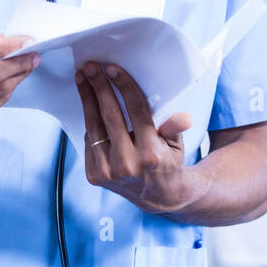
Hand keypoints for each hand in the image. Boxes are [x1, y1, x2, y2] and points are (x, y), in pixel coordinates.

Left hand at [75, 61, 200, 214]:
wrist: (158, 198)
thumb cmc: (168, 163)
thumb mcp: (177, 145)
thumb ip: (174, 128)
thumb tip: (183, 117)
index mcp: (150, 153)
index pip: (136, 111)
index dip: (124, 86)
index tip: (112, 68)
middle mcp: (127, 164)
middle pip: (110, 116)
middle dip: (99, 88)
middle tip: (90, 67)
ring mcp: (107, 171)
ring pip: (94, 126)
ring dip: (86, 100)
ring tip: (82, 79)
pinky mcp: (94, 175)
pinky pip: (88, 140)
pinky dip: (88, 121)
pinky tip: (87, 103)